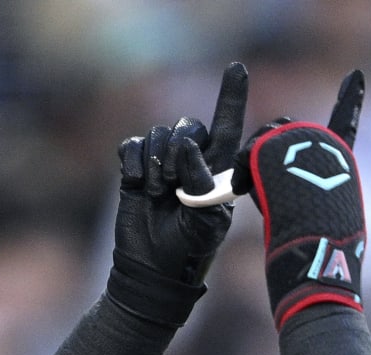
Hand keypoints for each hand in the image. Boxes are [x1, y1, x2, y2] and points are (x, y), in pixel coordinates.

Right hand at [114, 61, 247, 289]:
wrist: (152, 270)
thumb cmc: (189, 249)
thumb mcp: (207, 221)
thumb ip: (202, 183)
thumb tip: (188, 146)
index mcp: (217, 170)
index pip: (228, 125)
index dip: (232, 96)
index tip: (238, 68)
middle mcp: (191, 160)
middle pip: (186, 127)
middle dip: (177, 152)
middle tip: (173, 189)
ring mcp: (162, 163)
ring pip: (157, 135)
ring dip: (155, 165)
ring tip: (158, 195)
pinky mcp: (136, 168)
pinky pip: (132, 145)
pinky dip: (133, 163)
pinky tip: (137, 185)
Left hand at [234, 70, 366, 327]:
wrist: (321, 278)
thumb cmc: (322, 268)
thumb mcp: (326, 227)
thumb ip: (311, 198)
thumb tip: (294, 189)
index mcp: (346, 171)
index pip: (346, 129)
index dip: (349, 104)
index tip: (356, 77)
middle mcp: (335, 158)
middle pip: (291, 132)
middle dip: (266, 151)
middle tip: (253, 182)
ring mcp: (314, 156)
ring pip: (269, 138)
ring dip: (251, 162)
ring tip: (251, 192)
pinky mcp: (288, 162)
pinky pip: (257, 151)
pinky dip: (243, 169)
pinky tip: (244, 187)